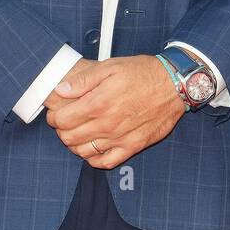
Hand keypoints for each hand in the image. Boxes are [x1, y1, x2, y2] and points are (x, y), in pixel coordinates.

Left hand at [42, 55, 185, 168]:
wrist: (174, 85)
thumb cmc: (144, 73)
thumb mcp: (111, 66)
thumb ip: (84, 80)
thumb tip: (61, 90)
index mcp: (99, 103)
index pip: (62, 120)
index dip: (55, 116)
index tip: (58, 112)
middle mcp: (107, 124)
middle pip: (69, 138)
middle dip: (62, 130)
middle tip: (67, 121)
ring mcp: (119, 138)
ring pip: (83, 152)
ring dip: (75, 144)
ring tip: (79, 132)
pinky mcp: (133, 146)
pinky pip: (105, 162)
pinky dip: (94, 158)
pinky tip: (94, 147)